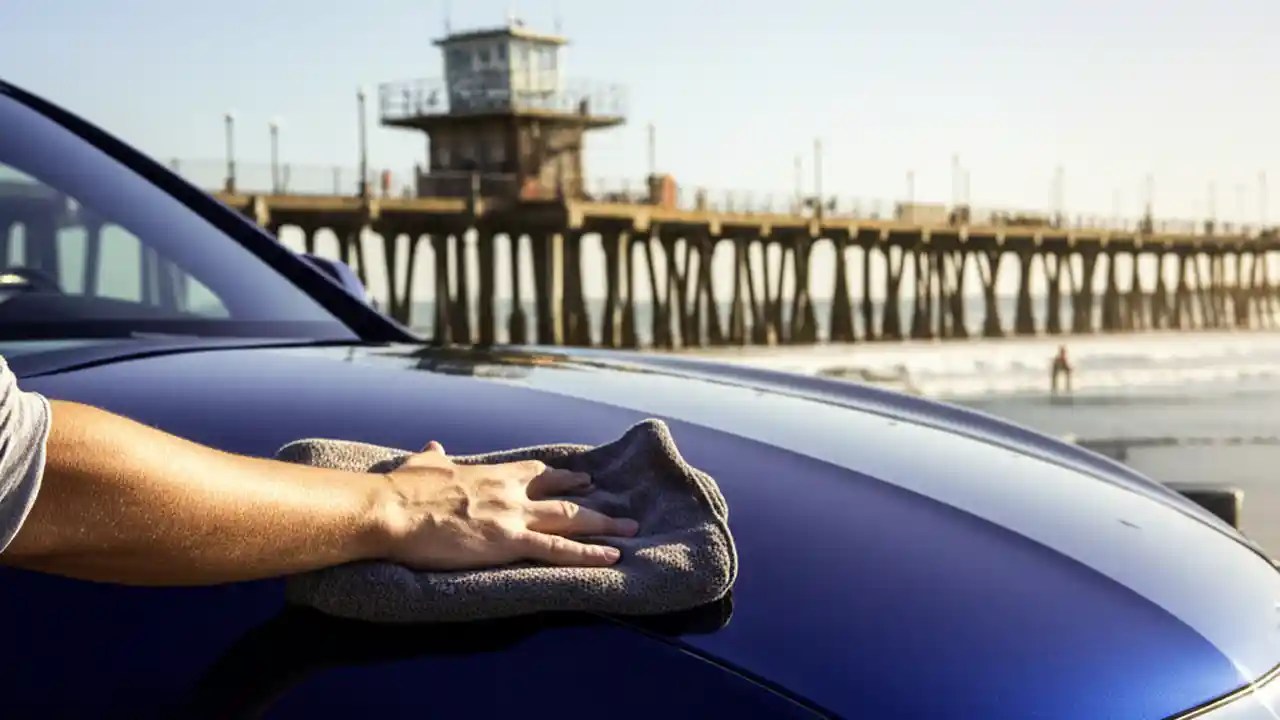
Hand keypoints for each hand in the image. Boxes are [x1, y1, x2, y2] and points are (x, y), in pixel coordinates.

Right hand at [375, 441, 637, 569]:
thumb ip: (434, 457)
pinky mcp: (510, 543)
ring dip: (604, 525)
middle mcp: (511, 492)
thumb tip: (433, 445)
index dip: (561, 477)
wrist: (391, 510)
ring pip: (571, 521)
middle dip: (592, 502)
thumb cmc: (402, 490)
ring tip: (630, 531)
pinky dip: (588, 554)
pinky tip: (611, 557)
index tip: (581, 480)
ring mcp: (514, 516)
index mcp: (491, 474)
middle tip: (618, 508)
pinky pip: (558, 549)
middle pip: (563, 496)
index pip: (536, 473)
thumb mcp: (422, 465)